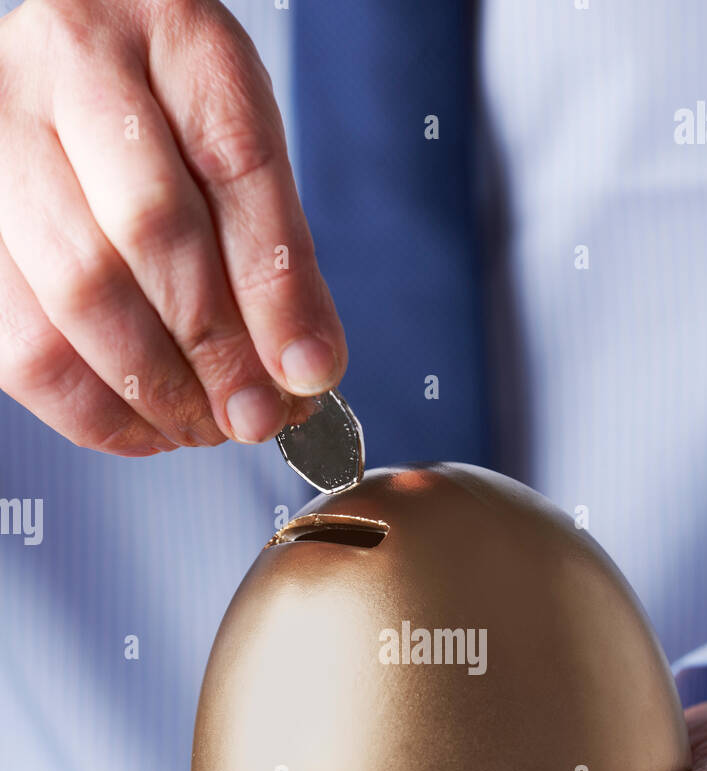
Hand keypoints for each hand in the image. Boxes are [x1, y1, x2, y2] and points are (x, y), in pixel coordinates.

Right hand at [0, 0, 345, 453]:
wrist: (79, 64)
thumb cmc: (169, 109)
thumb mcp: (242, 146)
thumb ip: (277, 254)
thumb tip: (302, 372)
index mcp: (170, 31)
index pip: (233, 163)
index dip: (275, 288)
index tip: (306, 371)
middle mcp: (72, 64)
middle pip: (148, 231)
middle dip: (214, 350)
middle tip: (254, 415)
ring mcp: (1, 137)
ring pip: (75, 292)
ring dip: (152, 389)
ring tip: (204, 426)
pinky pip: (18, 342)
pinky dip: (91, 408)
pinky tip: (144, 426)